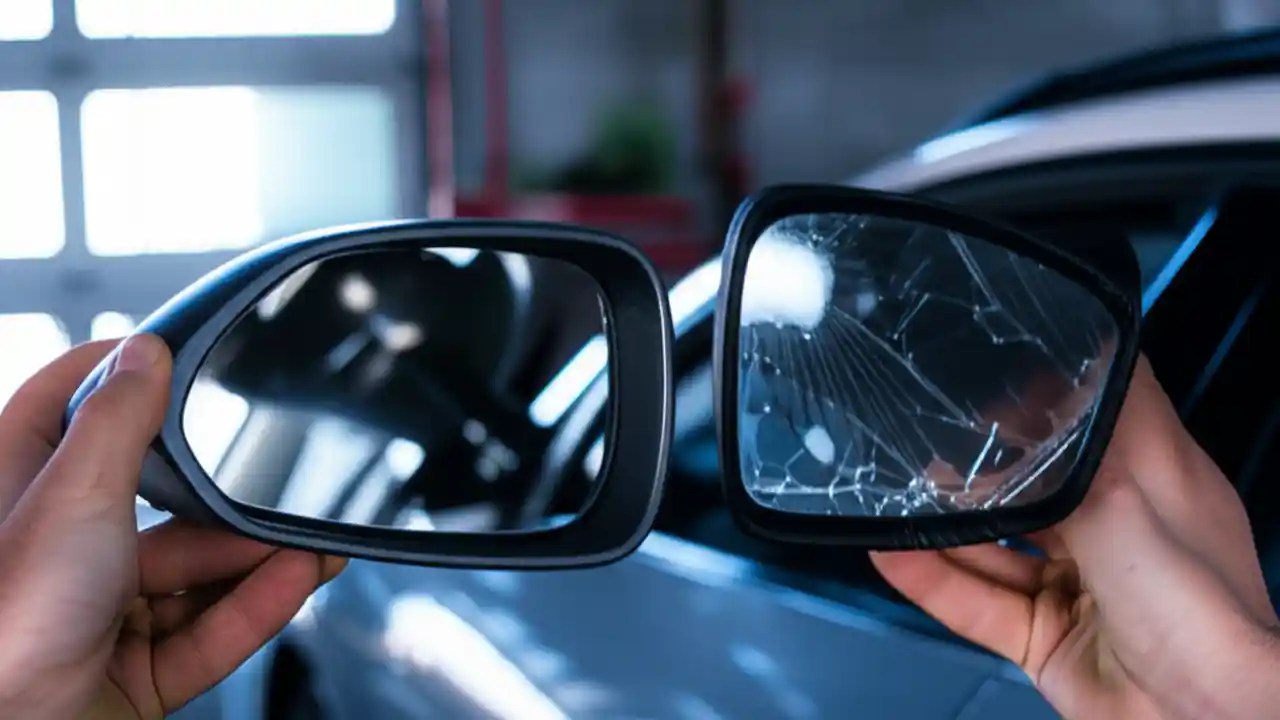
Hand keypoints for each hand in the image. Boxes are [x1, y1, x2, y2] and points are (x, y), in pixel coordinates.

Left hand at [0, 335, 346, 719]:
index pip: (68, 409)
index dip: (124, 381)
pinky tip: (298, 580)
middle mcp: (57, 551)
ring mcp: (97, 614)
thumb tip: (145, 350)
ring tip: (313, 546)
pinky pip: (208, 632)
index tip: (178, 355)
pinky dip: (257, 608)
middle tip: (278, 480)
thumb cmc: (7, 629)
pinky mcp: (133, 671)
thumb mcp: (73, 497)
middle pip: (159, 504)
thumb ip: (115, 420)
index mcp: (21, 493)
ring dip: (257, 559)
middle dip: (227, 499)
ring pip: (195, 572)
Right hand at [871, 356, 1279, 719]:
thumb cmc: (1195, 604)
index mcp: (1156, 482)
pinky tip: (891, 555)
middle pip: (1038, 482)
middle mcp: (1117, 528)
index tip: (999, 365)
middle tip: (923, 436)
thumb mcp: (1122, 502)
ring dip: (946, 523)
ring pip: (999, 545)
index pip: (1102, 416)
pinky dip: (934, 581)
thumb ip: (1054, 467)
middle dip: (982, 463)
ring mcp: (1078, 586)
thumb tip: (992, 437)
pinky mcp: (1046, 637)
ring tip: (890, 493)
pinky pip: (979, 603)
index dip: (1055, 387)